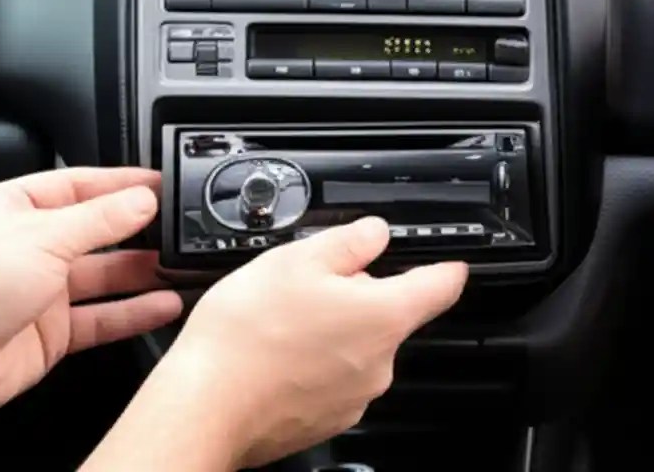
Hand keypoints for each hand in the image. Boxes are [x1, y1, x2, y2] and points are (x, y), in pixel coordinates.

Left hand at [0, 167, 182, 424]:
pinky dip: (133, 313)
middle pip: (94, 232)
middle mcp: (25, 248)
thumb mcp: (40, 237)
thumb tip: (141, 199)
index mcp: (11, 209)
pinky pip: (101, 319)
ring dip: (141, 273)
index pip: (78, 186)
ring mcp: (37, 293)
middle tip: (180, 227)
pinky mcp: (49, 335)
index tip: (161, 184)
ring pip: (102, 278)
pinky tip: (162, 305)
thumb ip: (99, 220)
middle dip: (136, 230)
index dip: (121, 184)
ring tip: (182, 266)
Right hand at [85, 217, 467, 470]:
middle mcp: (380, 362)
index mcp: (383, 315)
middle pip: (388, 314)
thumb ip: (348, 241)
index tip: (448, 258)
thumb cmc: (246, 336)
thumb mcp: (296, 260)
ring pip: (357, 347)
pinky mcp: (327, 419)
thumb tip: (375, 233)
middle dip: (358, 295)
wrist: (205, 407)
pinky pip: (332, 379)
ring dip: (332, 330)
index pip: (442, 285)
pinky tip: (275, 354)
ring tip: (281, 322)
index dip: (446, 264)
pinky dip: (312, 364)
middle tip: (309, 284)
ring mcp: (355, 396)